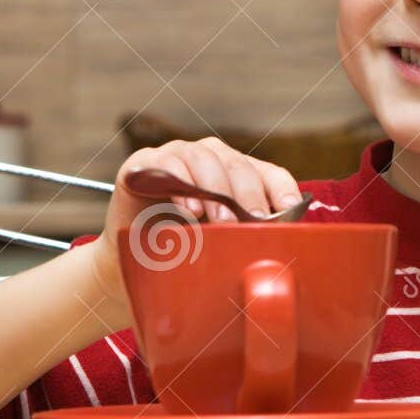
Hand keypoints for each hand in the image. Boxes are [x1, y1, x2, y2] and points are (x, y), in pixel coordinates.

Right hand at [88, 138, 301, 305]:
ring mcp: (176, 156)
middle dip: (247, 194)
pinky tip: (189, 211)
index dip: (281, 189)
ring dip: (215, 190)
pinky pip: (166, 165)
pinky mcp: (143, 163)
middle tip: (254, 221)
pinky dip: (180, 185)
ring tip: (221, 222)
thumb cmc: (182, 252)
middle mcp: (210, 158)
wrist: (129, 262)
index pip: (269, 173)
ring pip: (204, 159)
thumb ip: (246, 238)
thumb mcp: (221, 244)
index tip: (290, 210)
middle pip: (237, 166)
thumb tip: (281, 248)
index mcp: (237, 174)